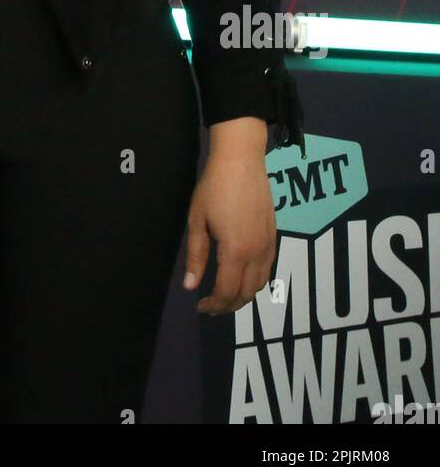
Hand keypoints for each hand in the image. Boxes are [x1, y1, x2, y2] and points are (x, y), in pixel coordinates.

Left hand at [183, 128, 276, 314]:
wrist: (242, 160)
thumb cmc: (214, 188)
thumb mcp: (197, 221)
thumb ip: (196, 256)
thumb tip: (191, 286)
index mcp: (236, 251)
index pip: (227, 291)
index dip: (213, 305)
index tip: (199, 306)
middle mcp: (257, 253)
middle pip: (246, 293)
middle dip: (228, 305)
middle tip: (210, 305)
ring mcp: (269, 244)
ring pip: (260, 284)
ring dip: (243, 295)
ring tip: (224, 294)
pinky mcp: (274, 235)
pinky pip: (267, 269)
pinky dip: (255, 281)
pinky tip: (241, 276)